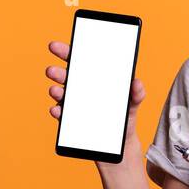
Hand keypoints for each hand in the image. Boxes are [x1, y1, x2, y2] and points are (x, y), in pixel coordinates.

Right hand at [46, 39, 146, 166]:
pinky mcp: (71, 121)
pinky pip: (61, 115)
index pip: (78, 60)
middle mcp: (80, 88)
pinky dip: (57, 111)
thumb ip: (137, 93)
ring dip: (55, 92)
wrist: (122, 142)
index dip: (66, 52)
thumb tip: (137, 83)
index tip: (56, 47)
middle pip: (65, 76)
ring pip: (60, 95)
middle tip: (51, 70)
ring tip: (55, 91)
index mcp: (93, 77)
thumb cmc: (125, 115)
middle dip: (56, 72)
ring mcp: (74, 104)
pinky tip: (57, 110)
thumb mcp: (133, 103)